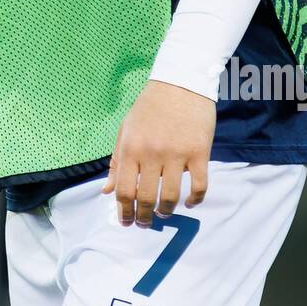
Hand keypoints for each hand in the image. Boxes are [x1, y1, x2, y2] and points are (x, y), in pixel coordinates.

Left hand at [103, 80, 215, 226]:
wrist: (180, 83)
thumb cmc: (149, 107)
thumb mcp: (126, 130)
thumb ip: (117, 161)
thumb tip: (106, 191)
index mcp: (131, 148)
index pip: (123, 190)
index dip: (124, 212)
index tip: (126, 222)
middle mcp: (152, 153)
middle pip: (145, 198)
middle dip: (143, 217)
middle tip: (144, 223)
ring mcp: (177, 154)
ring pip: (171, 197)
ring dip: (166, 212)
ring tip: (163, 213)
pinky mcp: (200, 153)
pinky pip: (199, 186)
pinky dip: (194, 200)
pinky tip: (189, 203)